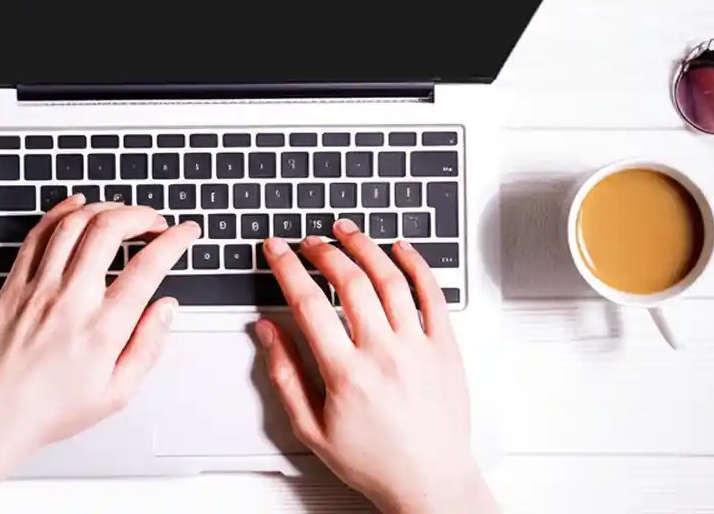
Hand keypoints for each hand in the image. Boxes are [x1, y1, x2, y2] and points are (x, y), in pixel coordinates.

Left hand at [0, 196, 198, 513]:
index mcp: (103, 329)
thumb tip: (166, 309)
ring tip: (120, 212)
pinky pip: (39, 235)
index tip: (185, 232)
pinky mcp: (15, 285)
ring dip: (104, 208)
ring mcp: (39, 288)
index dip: (175, 240)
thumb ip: (148, 347)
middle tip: (153, 221)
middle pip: (109, 229)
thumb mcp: (117, 394)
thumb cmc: (50, 410)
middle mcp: (71, 300)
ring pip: (74, 223)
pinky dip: (61, 212)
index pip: (149, 266)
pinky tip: (76, 207)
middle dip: (140, 214)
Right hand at [255, 220, 497, 513]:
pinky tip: (400, 249)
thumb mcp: (310, 428)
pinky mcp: (446, 348)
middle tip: (309, 241)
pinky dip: (416, 264)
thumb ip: (284, 374)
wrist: (429, 481)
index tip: (277, 250)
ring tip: (347, 231)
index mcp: (346, 374)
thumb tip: (267, 331)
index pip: (308, 303)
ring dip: (365, 247)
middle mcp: (384, 355)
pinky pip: (433, 294)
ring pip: (391, 279)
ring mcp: (419, 348)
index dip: (287, 268)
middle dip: (323, 251)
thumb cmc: (373, 460)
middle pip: (350, 281)